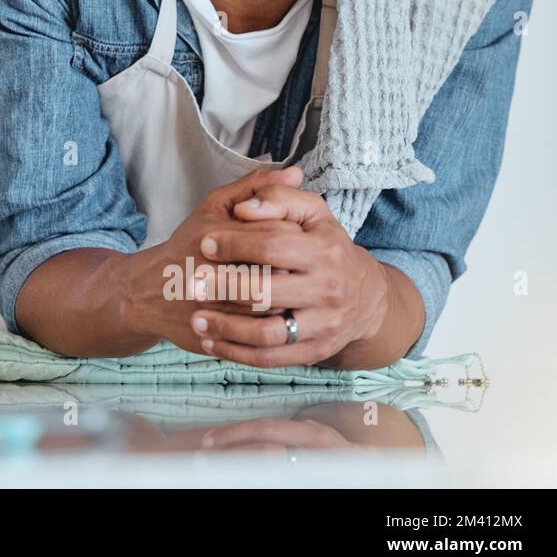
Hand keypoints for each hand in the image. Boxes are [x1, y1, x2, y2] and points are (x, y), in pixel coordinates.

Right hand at [130, 165, 305, 357]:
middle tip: (295, 267)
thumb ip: (254, 187)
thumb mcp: (214, 207)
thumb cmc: (187, 245)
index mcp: (217, 236)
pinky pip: (259, 332)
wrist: (147, 292)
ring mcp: (214, 307)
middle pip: (279, 270)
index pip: (277, 234)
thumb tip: (297, 174)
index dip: (293, 238)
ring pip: (273, 305)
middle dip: (292, 269)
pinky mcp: (216, 333)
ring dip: (287, 298)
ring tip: (288, 289)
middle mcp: (214, 272)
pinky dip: (272, 321)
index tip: (292, 239)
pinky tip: (274, 312)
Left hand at [189, 178, 390, 366]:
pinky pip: (271, 358)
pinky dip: (237, 353)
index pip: (273, 246)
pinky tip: (211, 342)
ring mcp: (322, 325)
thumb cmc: (324, 246)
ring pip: (267, 333)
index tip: (205, 243)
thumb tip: (245, 208)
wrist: (365, 296)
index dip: (235, 244)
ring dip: (226, 329)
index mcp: (325, 251)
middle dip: (224, 288)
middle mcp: (327, 290)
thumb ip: (278, 198)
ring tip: (196, 320)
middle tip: (191, 284)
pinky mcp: (314, 352)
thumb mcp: (311, 213)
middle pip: (267, 292)